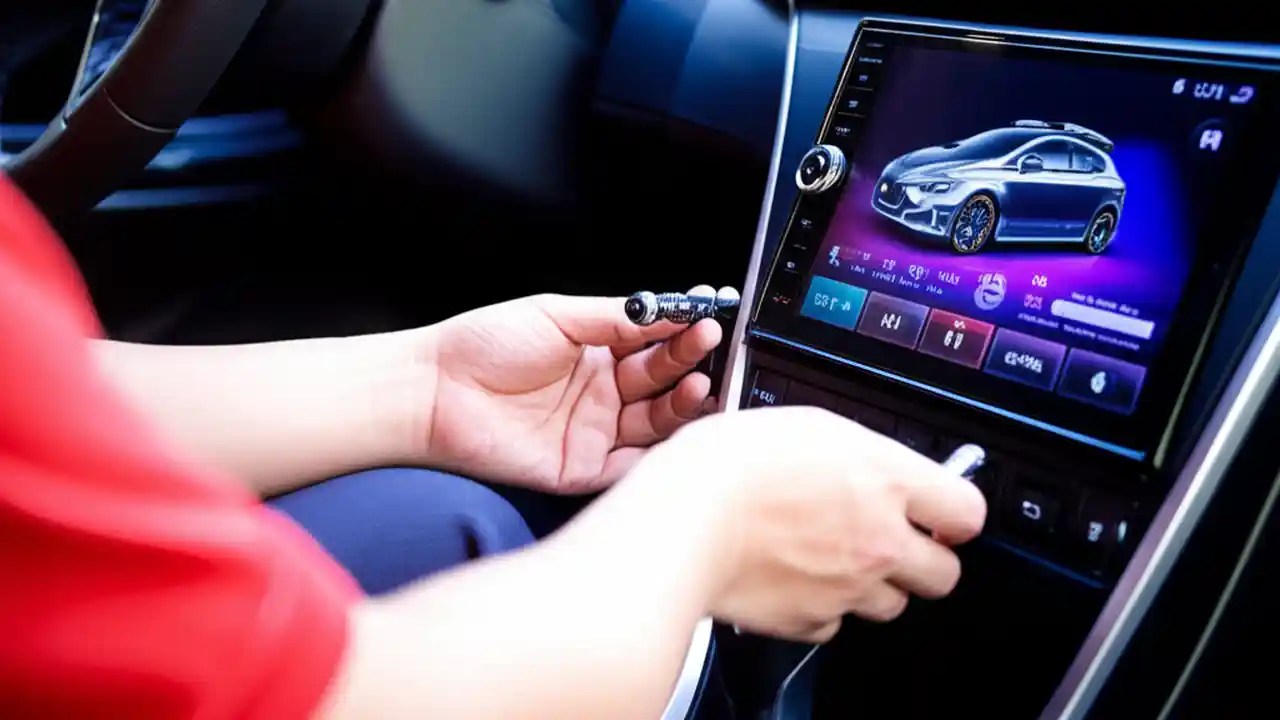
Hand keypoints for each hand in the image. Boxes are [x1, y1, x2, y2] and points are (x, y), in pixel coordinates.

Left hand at [419, 288, 729, 493]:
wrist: (433, 391)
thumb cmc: (483, 345)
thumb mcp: (557, 316)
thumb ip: (615, 318)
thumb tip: (668, 308)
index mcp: (597, 354)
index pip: (655, 345)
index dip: (682, 334)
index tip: (708, 319)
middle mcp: (601, 395)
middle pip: (661, 382)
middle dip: (688, 364)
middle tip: (708, 347)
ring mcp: (593, 433)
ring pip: (654, 423)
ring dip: (680, 405)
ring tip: (697, 383)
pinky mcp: (580, 469)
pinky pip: (629, 467)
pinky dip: (657, 455)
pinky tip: (677, 433)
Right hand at [630, 405, 986, 641]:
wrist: (680, 524)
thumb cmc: (726, 465)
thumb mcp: (804, 426)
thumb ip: (856, 452)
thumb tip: (872, 465)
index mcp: (886, 481)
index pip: (968, 512)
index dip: (953, 513)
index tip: (936, 511)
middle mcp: (880, 540)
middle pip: (945, 574)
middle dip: (922, 558)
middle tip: (889, 539)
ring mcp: (849, 588)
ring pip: (892, 604)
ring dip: (871, 585)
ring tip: (828, 556)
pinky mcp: (811, 622)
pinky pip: (835, 624)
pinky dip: (821, 608)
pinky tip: (792, 578)